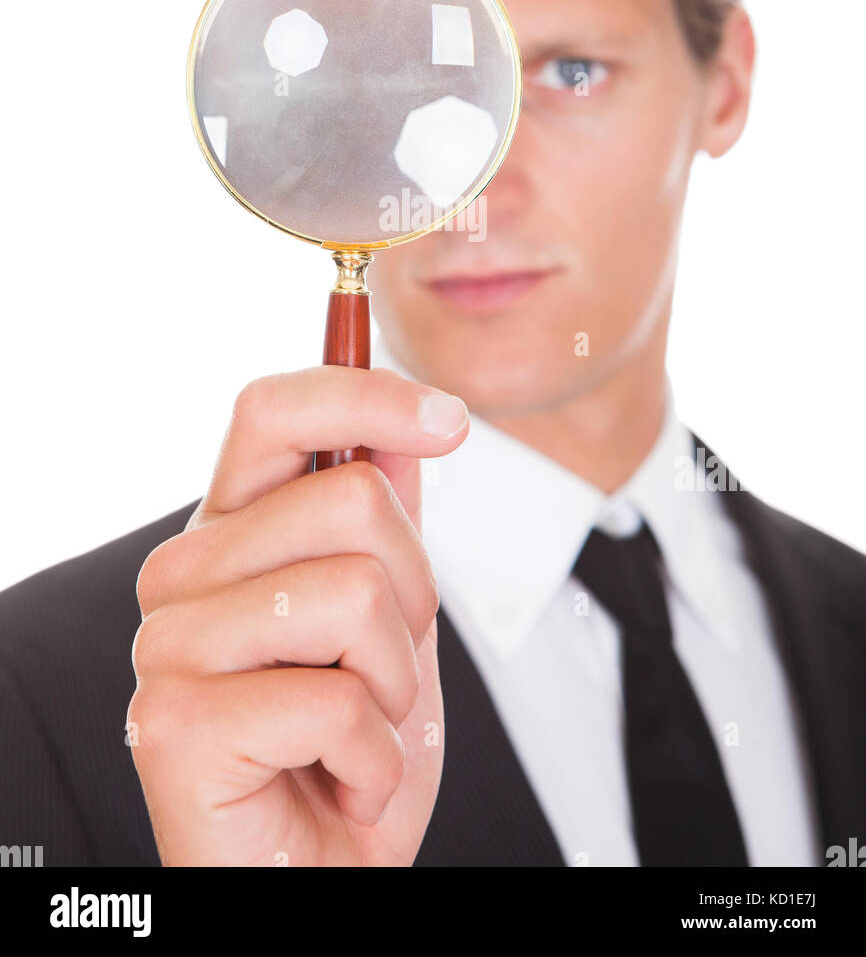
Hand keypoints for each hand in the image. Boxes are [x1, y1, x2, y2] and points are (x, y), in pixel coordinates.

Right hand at [127, 365, 468, 866]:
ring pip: (353, 593)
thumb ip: (385, 523)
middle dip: (413, 596)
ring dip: (395, 686)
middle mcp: (183, 574)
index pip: (272, 409)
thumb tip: (406, 424)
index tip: (449, 421)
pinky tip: (339, 783)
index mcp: (230, 534)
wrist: (319, 881)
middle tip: (379, 675)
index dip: (364, 391)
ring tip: (358, 733)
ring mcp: (166, 646)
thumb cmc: (347, 754)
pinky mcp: (173, 724)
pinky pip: (336, 701)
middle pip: (352, 499)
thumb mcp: (392, 622)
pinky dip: (374, 760)